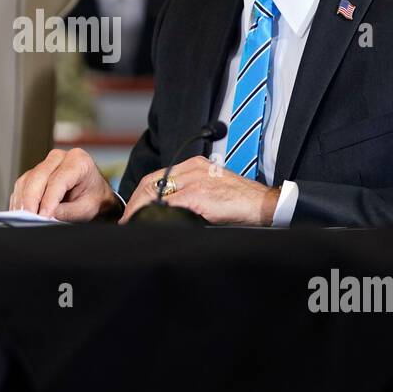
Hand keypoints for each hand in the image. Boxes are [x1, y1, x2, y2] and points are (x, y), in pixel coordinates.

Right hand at [9, 148, 121, 221]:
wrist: (94, 194)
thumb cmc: (93, 197)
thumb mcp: (87, 208)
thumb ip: (68, 212)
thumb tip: (48, 215)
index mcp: (78, 161)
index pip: (58, 180)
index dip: (49, 199)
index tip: (43, 216)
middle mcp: (60, 157)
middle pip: (39, 176)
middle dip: (31, 199)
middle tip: (29, 217)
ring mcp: (46, 163)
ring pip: (27, 180)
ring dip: (23, 200)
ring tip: (24, 217)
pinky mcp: (36, 172)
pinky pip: (23, 184)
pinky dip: (20, 199)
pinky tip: (22, 211)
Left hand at [119, 156, 280, 225]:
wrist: (264, 205)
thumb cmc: (242, 202)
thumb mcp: (213, 190)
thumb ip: (192, 194)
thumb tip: (170, 212)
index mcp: (195, 165)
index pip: (157, 177)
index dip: (140, 196)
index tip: (133, 212)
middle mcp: (193, 169)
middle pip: (151, 183)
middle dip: (135, 203)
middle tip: (127, 222)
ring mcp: (195, 180)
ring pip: (155, 193)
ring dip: (141, 211)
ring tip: (134, 225)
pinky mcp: (199, 195)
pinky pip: (169, 204)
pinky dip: (155, 215)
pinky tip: (150, 224)